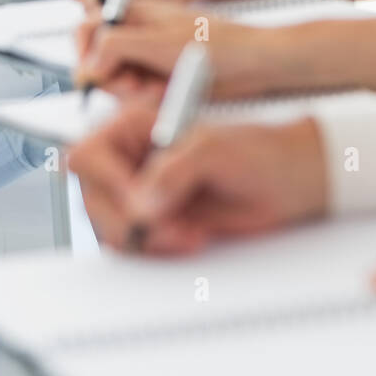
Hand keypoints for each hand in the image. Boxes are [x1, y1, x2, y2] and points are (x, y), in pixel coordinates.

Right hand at [67, 101, 327, 253]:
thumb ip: (174, 172)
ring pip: (106, 227)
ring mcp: (138, 192)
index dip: (108, 184)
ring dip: (144, 240)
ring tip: (185, 232)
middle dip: (128, 221)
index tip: (140, 203)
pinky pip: (130, 245)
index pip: (89, 155)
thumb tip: (141, 203)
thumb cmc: (257, 151)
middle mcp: (129, 158)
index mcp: (135, 125)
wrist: (286, 182)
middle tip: (170, 228)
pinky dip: (154, 250)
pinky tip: (187, 238)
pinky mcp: (152, 221)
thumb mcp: (215, 152)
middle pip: (92, 199)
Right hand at [74, 0, 260, 98]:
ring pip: (114, 80)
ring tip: (152, 91)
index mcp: (133, 10)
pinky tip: (163, 95)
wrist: (250, 66)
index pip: (89, 25)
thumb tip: (88, 64)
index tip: (91, 70)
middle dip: (108, 75)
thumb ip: (117, 46)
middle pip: (96, 58)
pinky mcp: (157, 79)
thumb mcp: (159, 41)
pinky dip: (144, 99)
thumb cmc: (214, 43)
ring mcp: (146, 57)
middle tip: (130, 84)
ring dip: (128, 90)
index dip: (85, 49)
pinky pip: (135, 95)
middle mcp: (136, 32)